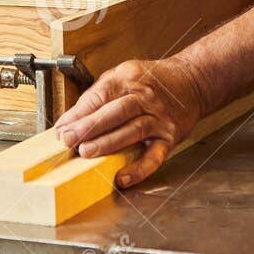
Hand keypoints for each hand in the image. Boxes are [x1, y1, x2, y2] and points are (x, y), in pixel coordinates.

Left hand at [53, 59, 204, 187]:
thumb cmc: (151, 81)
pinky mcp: (169, 137)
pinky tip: (122, 177)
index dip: (79, 113)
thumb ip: (97, 95)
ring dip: (108, 143)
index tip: (61, 128)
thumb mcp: (123, 75)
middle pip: (116, 111)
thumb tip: (69, 121)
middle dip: (90, 127)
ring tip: (86, 152)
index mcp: (129, 79)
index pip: (101, 95)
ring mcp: (159, 118)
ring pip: (133, 130)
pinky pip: (155, 156)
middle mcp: (145, 97)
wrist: (192, 81)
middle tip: (68, 140)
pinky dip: (139, 168)